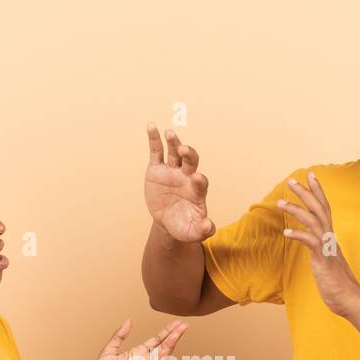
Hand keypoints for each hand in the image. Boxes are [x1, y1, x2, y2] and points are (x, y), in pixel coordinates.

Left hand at [86, 317, 187, 359]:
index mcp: (138, 353)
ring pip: (161, 358)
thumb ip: (119, 336)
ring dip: (170, 346)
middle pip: (163, 347)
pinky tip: (165, 355)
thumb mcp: (109, 350)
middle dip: (173, 336)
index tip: (177, 323)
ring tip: (177, 335)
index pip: (157, 340)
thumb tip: (128, 320)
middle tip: (184, 325)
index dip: (167, 331)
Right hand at [145, 123, 215, 242]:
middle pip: (191, 161)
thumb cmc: (184, 226)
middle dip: (189, 154)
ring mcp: (172, 171)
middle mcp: (186, 176)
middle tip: (185, 150)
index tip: (196, 178)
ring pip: (175, 153)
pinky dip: (154, 139)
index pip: (201, 182)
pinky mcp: (157, 169)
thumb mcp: (193, 232)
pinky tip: (152, 126)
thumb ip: (203, 230)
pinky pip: (156, 152)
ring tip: (170, 134)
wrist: (169, 222)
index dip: (199, 179)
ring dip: (174, 142)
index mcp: (197, 191)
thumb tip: (208, 226)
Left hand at [280, 172, 359, 317]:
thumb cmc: (338, 284)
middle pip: (319, 208)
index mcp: (330, 237)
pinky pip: (311, 242)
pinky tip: (286, 233)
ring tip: (280, 202)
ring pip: (313, 220)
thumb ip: (320, 251)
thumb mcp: (326, 262)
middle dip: (306, 192)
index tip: (310, 175)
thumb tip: (314, 245)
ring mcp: (327, 248)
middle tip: (292, 180)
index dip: (318, 191)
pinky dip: (299, 235)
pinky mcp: (324, 260)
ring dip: (296, 209)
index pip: (324, 208)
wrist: (351, 300)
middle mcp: (330, 238)